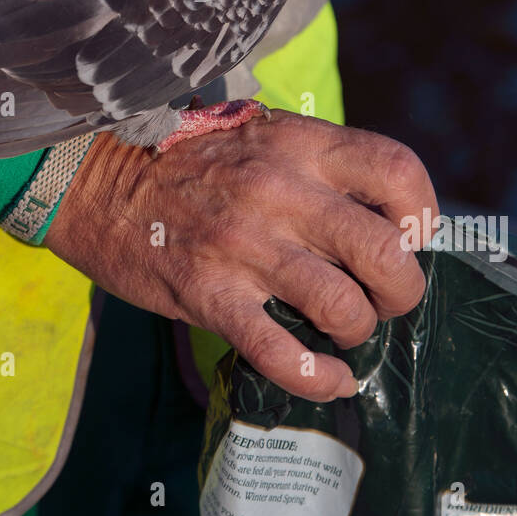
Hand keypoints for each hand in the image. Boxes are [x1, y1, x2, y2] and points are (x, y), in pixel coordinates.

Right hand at [48, 110, 434, 401]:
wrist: (95, 179)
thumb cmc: (186, 158)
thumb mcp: (257, 135)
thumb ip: (315, 164)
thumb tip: (378, 209)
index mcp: (298, 145)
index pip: (398, 170)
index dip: (422, 213)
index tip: (410, 236)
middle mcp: (280, 191)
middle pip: (385, 252)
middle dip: (402, 290)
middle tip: (388, 299)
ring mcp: (244, 246)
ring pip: (343, 308)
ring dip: (357, 332)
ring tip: (344, 331)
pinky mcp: (210, 295)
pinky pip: (282, 354)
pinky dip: (318, 379)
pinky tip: (328, 380)